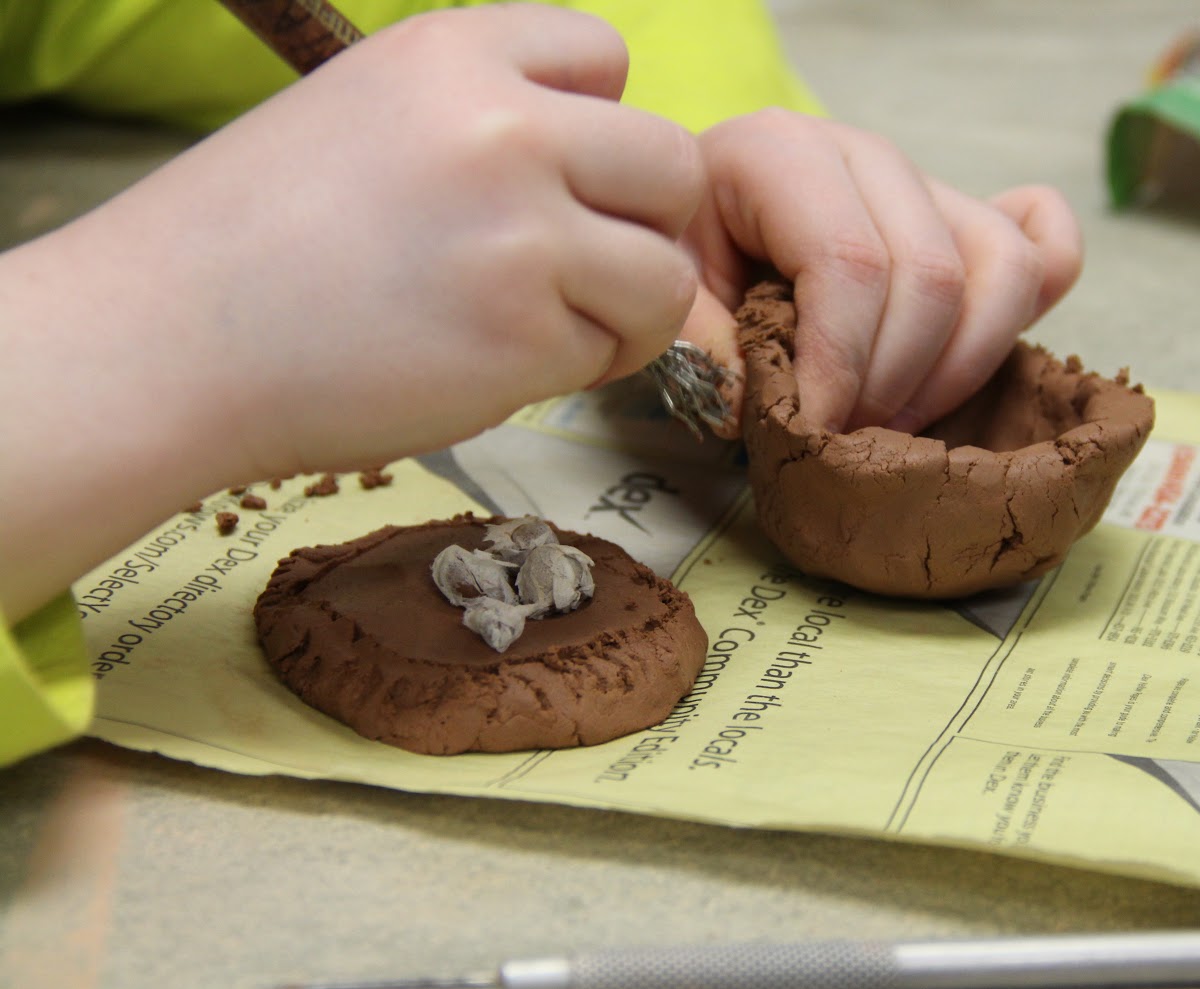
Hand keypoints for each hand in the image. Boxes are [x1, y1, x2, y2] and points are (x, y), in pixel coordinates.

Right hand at [0, 5, 703, 617]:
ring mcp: (523, 232)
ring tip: (548, 325)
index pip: (607, 57)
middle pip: (672, 164)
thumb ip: (485, 110)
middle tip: (580, 265)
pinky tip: (498, 364)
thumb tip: (599, 149)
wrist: (167, 340)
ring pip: (668, 272)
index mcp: (455, 51)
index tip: (549, 179)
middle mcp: (503, 126)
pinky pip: (617, 349)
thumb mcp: (368, 112)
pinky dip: (579, 368)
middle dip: (643, 222)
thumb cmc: (255, 238)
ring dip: (627, 308)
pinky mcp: (526, 334)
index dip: (597, 127)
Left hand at [678, 108, 1081, 435]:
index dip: (840, 366)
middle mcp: (866, 154)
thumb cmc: (675, 261)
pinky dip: (1034, 303)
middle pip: (931, 275)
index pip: (849, 263)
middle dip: (893, 381)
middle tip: (847, 439)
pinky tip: (985, 350)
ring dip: (958, 369)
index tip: (813, 432)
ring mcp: (924, 183)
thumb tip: (760, 409)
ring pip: (1001, 269)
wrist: (685, 226)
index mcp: (781, 153)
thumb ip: (699, 346)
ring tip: (894, 420)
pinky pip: (1043, 251)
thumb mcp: (661, 295)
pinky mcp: (963, 221)